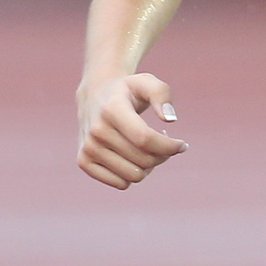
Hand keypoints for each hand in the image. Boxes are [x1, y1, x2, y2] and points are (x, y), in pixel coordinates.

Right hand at [77, 71, 186, 189]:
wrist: (94, 95)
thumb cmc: (127, 91)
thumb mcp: (146, 82)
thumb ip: (162, 94)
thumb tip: (170, 119)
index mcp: (112, 110)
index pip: (145, 139)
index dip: (169, 146)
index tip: (182, 145)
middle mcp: (96, 131)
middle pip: (144, 160)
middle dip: (162, 155)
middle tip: (164, 145)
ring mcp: (88, 148)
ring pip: (135, 176)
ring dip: (149, 167)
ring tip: (148, 150)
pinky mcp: (84, 161)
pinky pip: (121, 184)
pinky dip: (132, 175)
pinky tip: (133, 158)